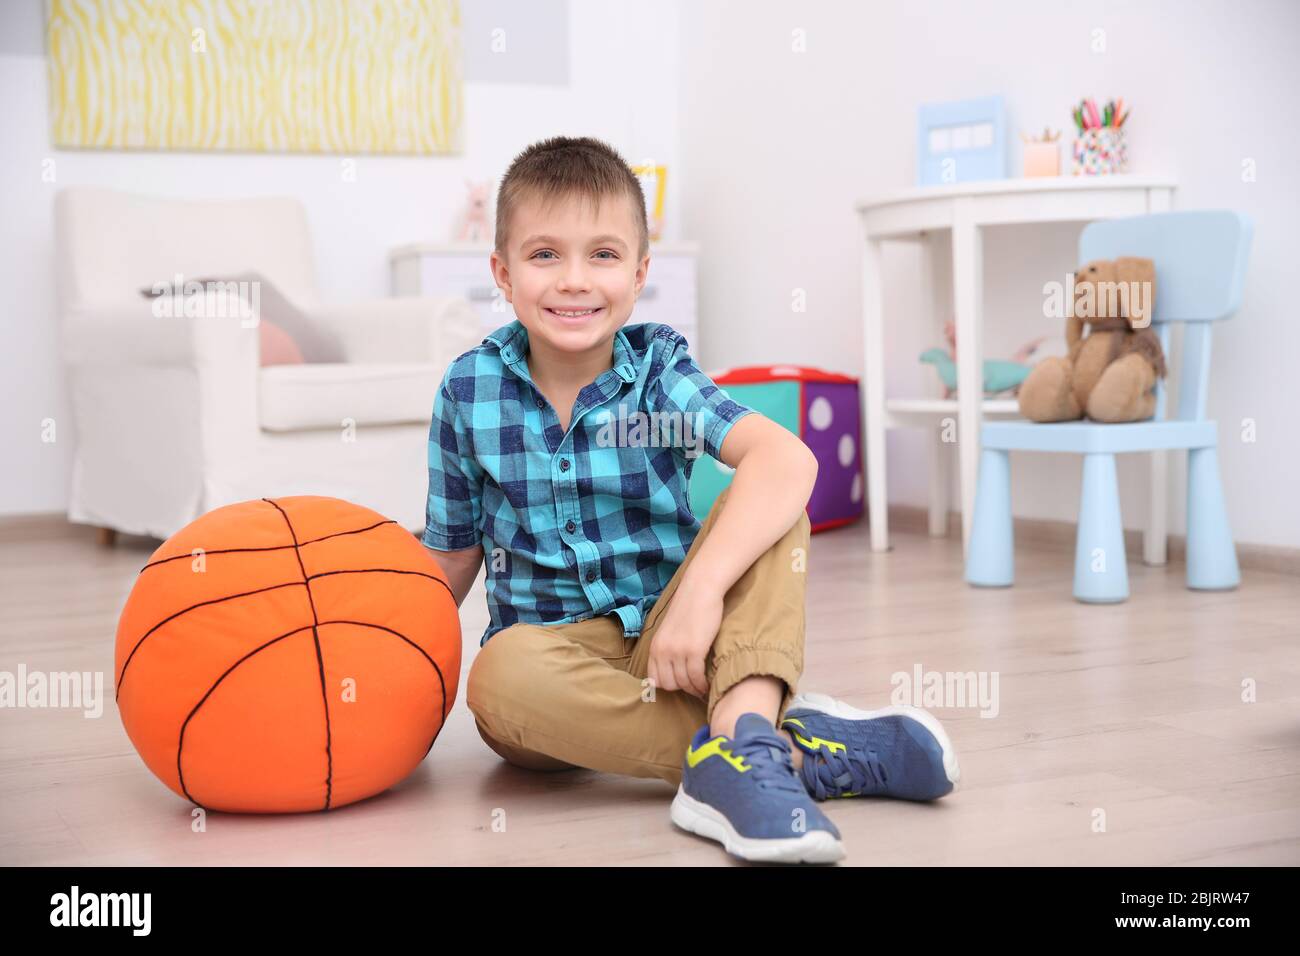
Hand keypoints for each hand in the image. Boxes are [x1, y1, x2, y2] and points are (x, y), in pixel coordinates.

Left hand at [647, 578, 723, 699]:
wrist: (701, 590)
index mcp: (654, 646)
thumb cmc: (689, 609)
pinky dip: (702, 685)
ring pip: (684, 683)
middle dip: (682, 690)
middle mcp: (662, 650)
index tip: (681, 686)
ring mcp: (677, 651)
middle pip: (669, 685)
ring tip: (703, 689)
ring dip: (695, 689)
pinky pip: (696, 677)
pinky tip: (708, 684)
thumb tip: (671, 670)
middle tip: (695, 688)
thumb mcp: (669, 631)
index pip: (654, 680)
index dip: (668, 686)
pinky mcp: (694, 650)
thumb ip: (666, 649)